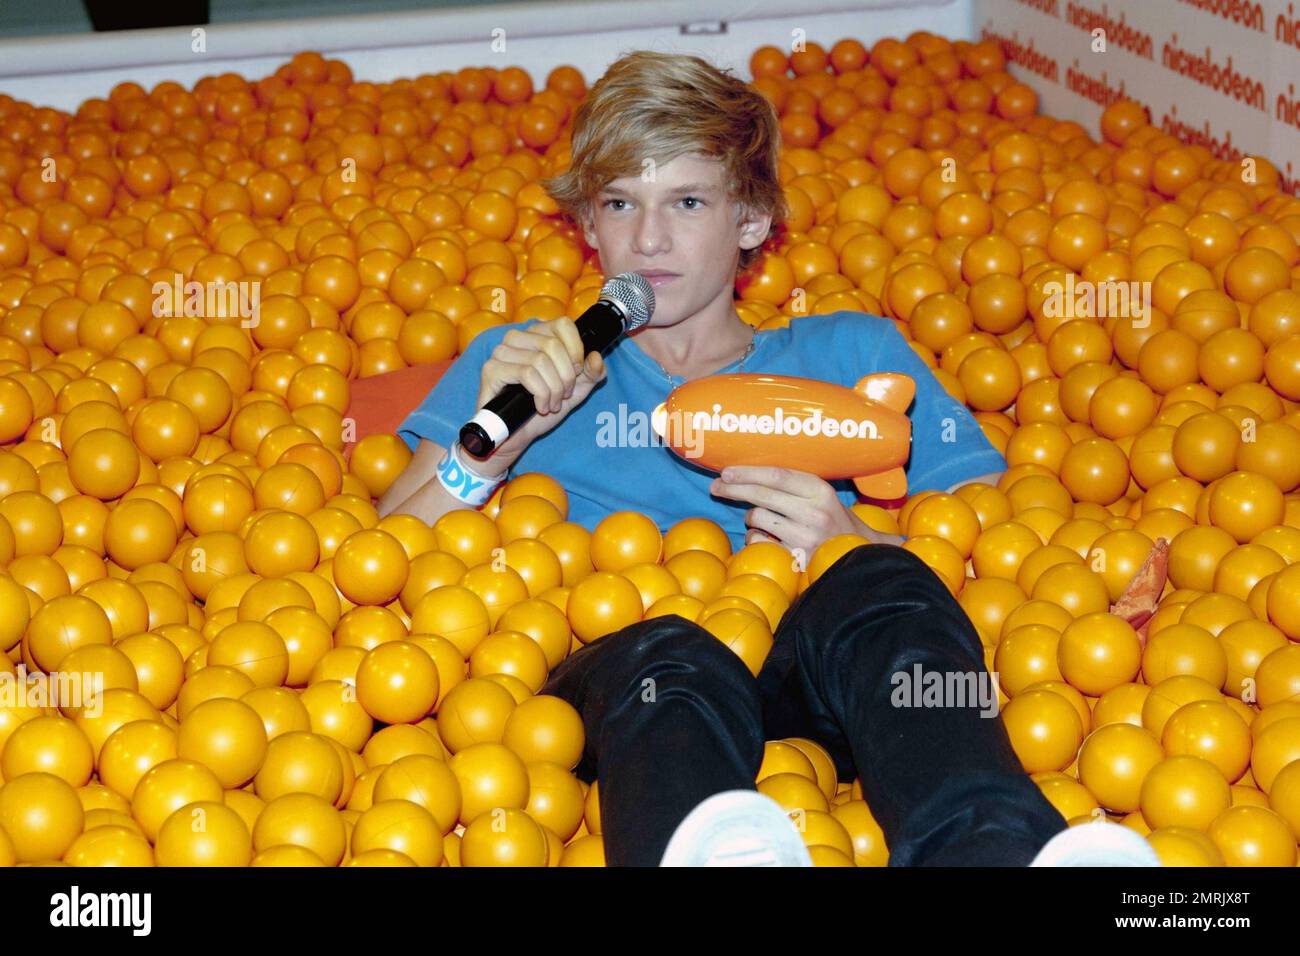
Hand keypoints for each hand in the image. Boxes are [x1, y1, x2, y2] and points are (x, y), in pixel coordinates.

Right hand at [477, 316, 606, 465]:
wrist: (519, 434)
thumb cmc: (544, 407)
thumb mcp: (576, 390)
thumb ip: (592, 373)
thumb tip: (596, 356)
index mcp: (537, 334)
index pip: (563, 324)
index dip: (576, 349)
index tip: (578, 372)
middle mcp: (517, 338)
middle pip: (553, 345)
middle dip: (566, 376)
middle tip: (564, 395)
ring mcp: (501, 352)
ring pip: (539, 360)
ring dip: (554, 389)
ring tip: (552, 404)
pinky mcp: (491, 370)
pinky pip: (526, 374)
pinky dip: (540, 394)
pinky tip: (540, 406)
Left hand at [709, 465, 901, 553]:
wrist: (858, 553)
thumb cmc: (831, 519)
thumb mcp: (820, 495)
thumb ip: (792, 485)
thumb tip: (745, 474)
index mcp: (820, 490)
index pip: (778, 476)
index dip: (748, 472)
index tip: (726, 471)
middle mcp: (814, 512)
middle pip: (763, 495)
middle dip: (733, 489)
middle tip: (716, 486)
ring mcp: (805, 537)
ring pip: (757, 518)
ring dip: (750, 517)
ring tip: (759, 519)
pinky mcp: (796, 558)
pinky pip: (758, 542)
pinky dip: (754, 538)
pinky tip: (765, 537)